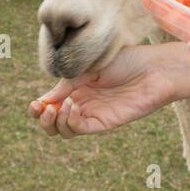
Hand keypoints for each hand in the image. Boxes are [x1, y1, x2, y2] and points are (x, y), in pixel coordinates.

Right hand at [30, 43, 180, 137]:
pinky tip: (71, 107)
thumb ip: (68, 83)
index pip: (50, 103)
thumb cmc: (127, 60)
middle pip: (52, 122)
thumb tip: (45, 100)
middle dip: (42, 118)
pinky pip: (79, 129)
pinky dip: (69, 122)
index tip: (36, 103)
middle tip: (43, 108)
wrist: (154, 69)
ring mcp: (93, 113)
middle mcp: (82, 102)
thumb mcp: (89, 67)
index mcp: (77, 87)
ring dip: (55, 121)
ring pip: (63, 130)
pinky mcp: (104, 123)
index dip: (38, 107)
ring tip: (60, 106)